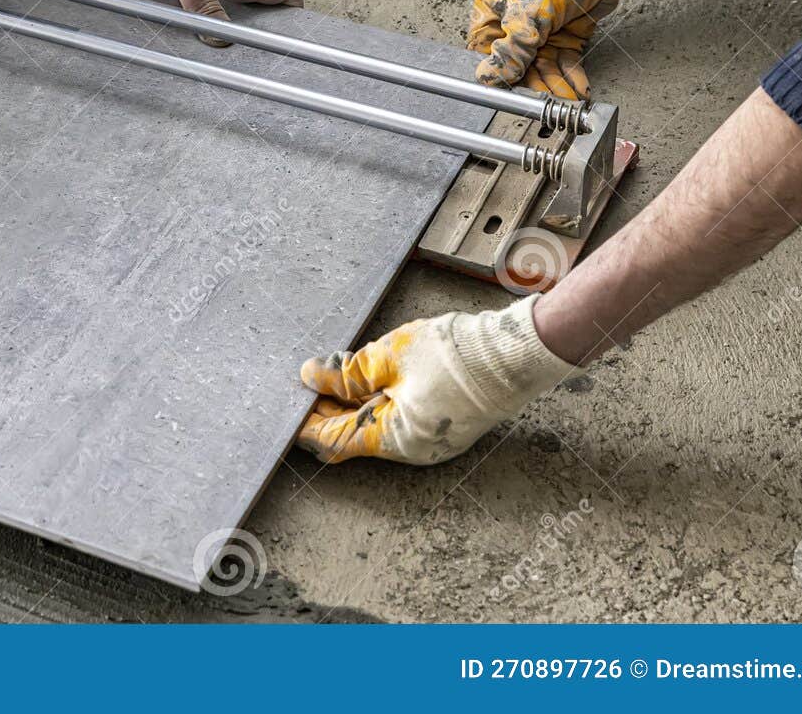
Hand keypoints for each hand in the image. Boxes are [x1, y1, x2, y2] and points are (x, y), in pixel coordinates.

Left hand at [128, 0, 301, 44]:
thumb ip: (202, 7)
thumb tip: (220, 38)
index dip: (291, 13)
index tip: (286, 36)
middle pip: (259, 1)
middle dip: (252, 25)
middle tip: (238, 46)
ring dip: (224, 14)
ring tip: (210, 34)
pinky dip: (203, 2)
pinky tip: (185, 11)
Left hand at [296, 295, 578, 465]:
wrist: (516, 351)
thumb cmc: (456, 354)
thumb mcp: (388, 356)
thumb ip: (345, 373)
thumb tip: (311, 377)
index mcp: (394, 440)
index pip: (334, 440)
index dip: (306, 423)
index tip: (286, 405)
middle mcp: (411, 449)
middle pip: (354, 435)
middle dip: (327, 410)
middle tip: (303, 383)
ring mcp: (430, 439)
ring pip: (376, 425)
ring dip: (351, 403)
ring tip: (330, 374)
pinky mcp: (443, 424)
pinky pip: (399, 417)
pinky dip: (377, 400)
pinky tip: (365, 377)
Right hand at [468, 0, 650, 98]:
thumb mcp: (527, 15)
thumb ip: (511, 50)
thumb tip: (488, 77)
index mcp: (491, 14)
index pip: (486, 53)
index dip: (496, 73)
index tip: (509, 92)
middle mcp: (513, 27)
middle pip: (516, 65)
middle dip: (533, 84)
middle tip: (545, 102)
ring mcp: (539, 34)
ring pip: (542, 69)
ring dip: (555, 85)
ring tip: (566, 99)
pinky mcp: (564, 39)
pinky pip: (564, 64)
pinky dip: (571, 77)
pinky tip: (578, 90)